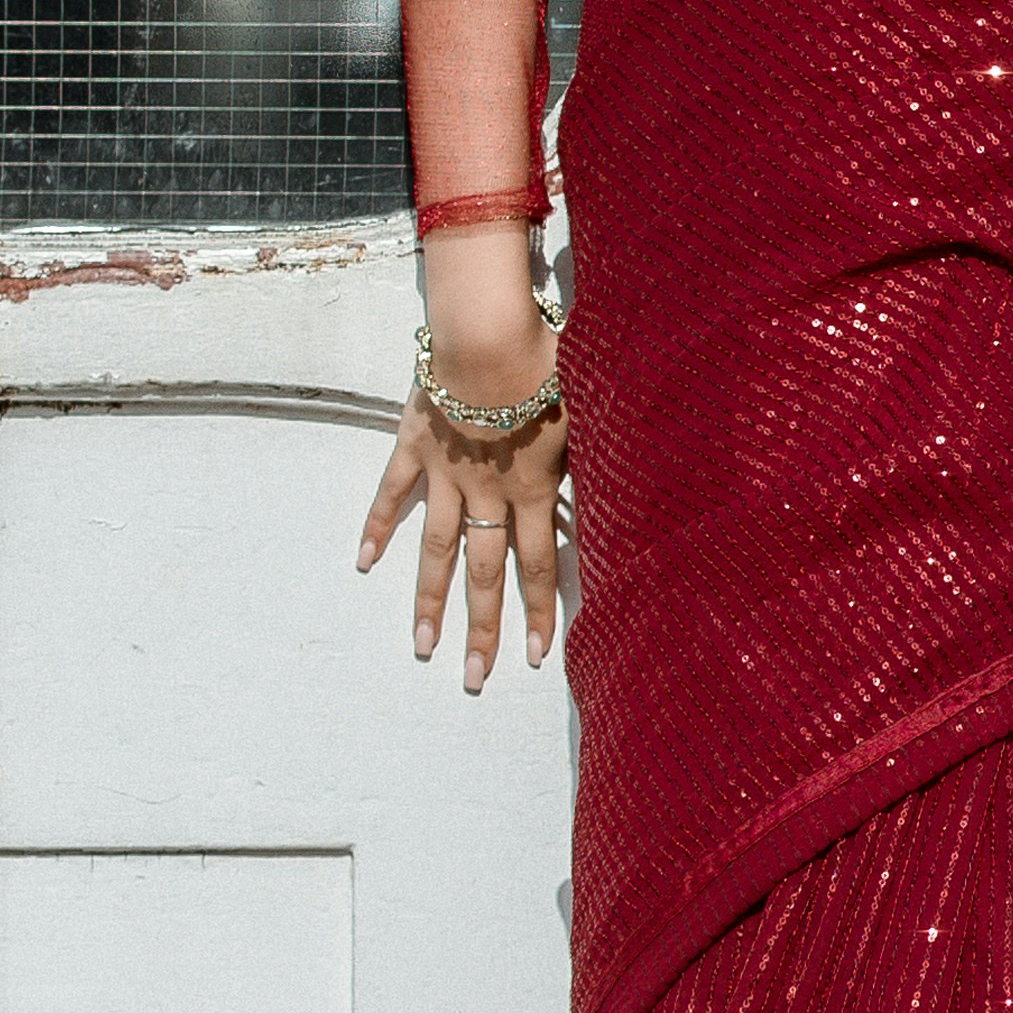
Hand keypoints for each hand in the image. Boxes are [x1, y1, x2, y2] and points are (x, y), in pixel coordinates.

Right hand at [357, 226, 569, 692]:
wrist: (487, 334)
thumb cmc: (548, 358)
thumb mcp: (590, 403)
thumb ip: (604, 443)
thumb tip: (648, 464)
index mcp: (534, 484)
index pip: (538, 563)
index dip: (537, 611)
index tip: (534, 658)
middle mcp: (489, 490)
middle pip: (485, 570)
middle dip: (482, 628)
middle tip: (475, 677)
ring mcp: (446, 471)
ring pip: (437, 547)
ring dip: (429, 599)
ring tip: (424, 644)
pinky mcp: (415, 444)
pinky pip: (391, 491)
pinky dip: (376, 524)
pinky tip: (364, 562)